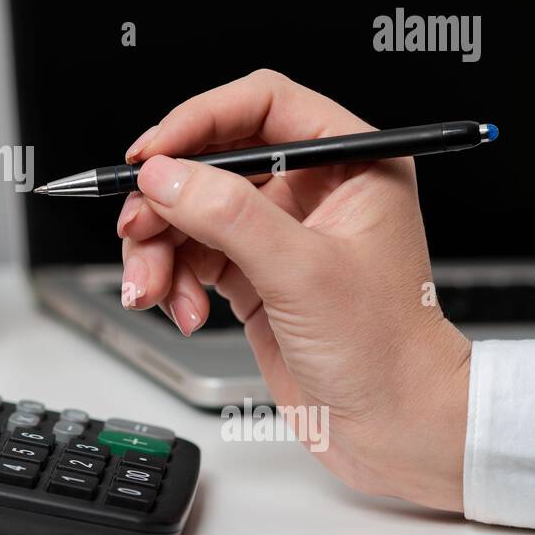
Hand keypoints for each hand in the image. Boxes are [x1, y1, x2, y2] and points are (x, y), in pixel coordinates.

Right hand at [118, 70, 470, 511]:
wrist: (396, 429)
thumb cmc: (388, 352)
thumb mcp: (304, 273)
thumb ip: (229, 216)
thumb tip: (166, 176)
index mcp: (350, 161)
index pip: (261, 104)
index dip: (198, 121)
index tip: (152, 155)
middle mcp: (312, 188)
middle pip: (210, 159)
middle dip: (165, 200)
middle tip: (137, 230)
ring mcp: (278, 231)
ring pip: (189, 209)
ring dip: (159, 249)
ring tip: (155, 289)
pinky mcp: (252, 271)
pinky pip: (188, 254)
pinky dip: (173, 280)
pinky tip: (185, 310)